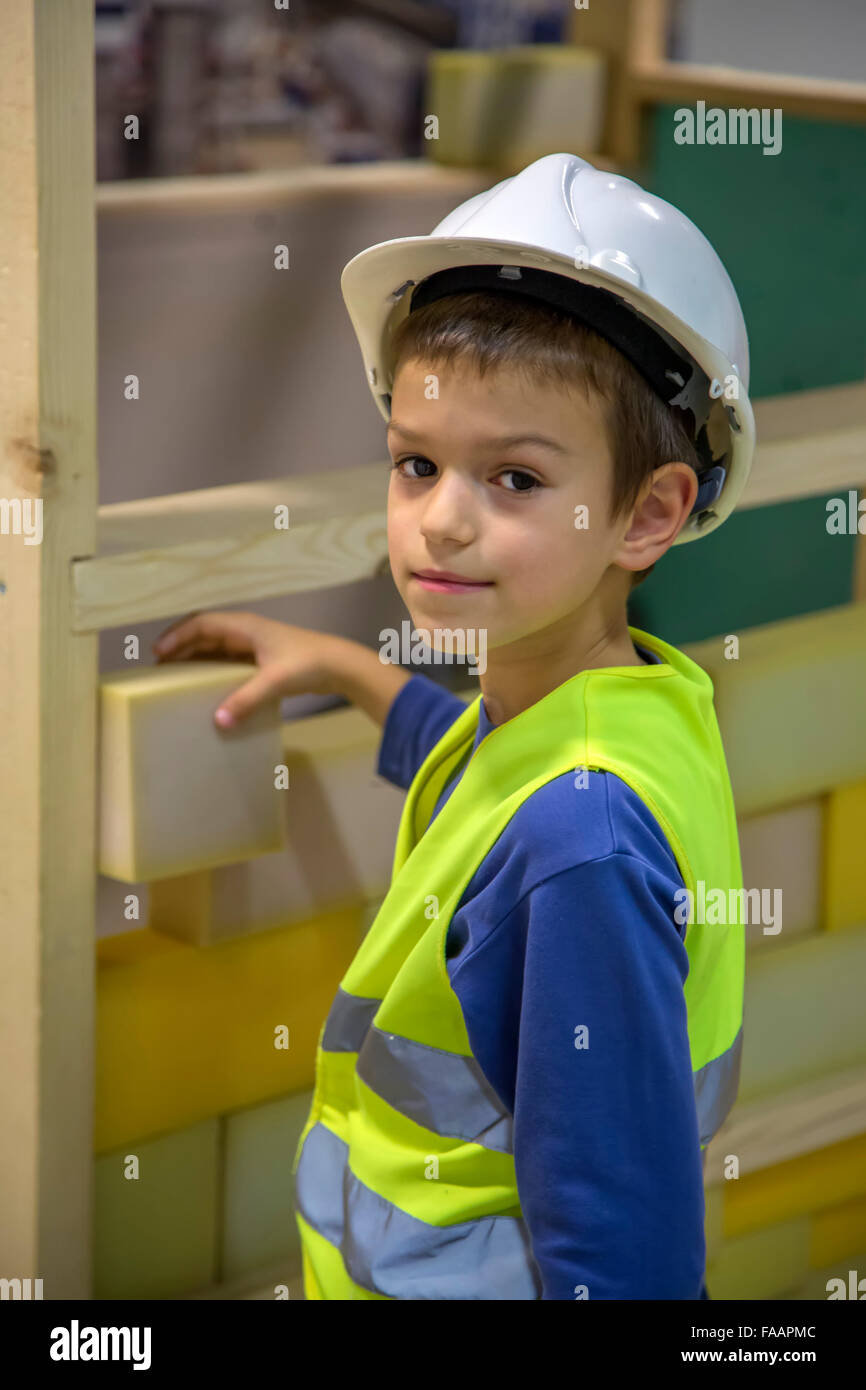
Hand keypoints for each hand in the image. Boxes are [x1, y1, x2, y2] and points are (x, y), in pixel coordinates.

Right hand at [152, 610, 336, 727]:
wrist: (340, 667)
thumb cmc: (307, 664)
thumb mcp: (274, 681)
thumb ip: (246, 700)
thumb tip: (218, 721)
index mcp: (245, 627)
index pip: (202, 624)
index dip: (178, 636)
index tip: (159, 652)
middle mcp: (246, 632)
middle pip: (206, 634)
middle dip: (181, 647)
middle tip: (159, 667)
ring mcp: (255, 646)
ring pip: (217, 649)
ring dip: (196, 659)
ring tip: (176, 677)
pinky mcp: (263, 662)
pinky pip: (229, 662)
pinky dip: (214, 671)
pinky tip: (207, 688)